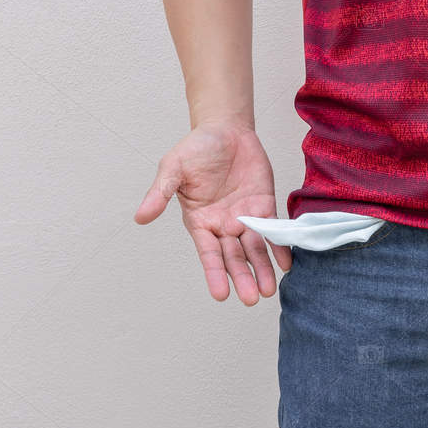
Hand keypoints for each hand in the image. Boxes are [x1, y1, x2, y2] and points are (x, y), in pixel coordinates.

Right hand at [134, 122, 290, 304]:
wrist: (225, 129)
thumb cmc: (196, 148)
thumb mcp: (173, 168)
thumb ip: (160, 194)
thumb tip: (140, 218)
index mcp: (199, 221)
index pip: (208, 253)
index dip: (214, 273)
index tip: (221, 295)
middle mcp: (222, 225)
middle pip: (233, 257)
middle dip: (243, 277)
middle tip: (252, 298)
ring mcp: (244, 218)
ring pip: (254, 250)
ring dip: (263, 270)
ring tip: (270, 291)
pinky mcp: (264, 207)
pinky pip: (273, 231)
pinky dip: (280, 247)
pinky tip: (287, 264)